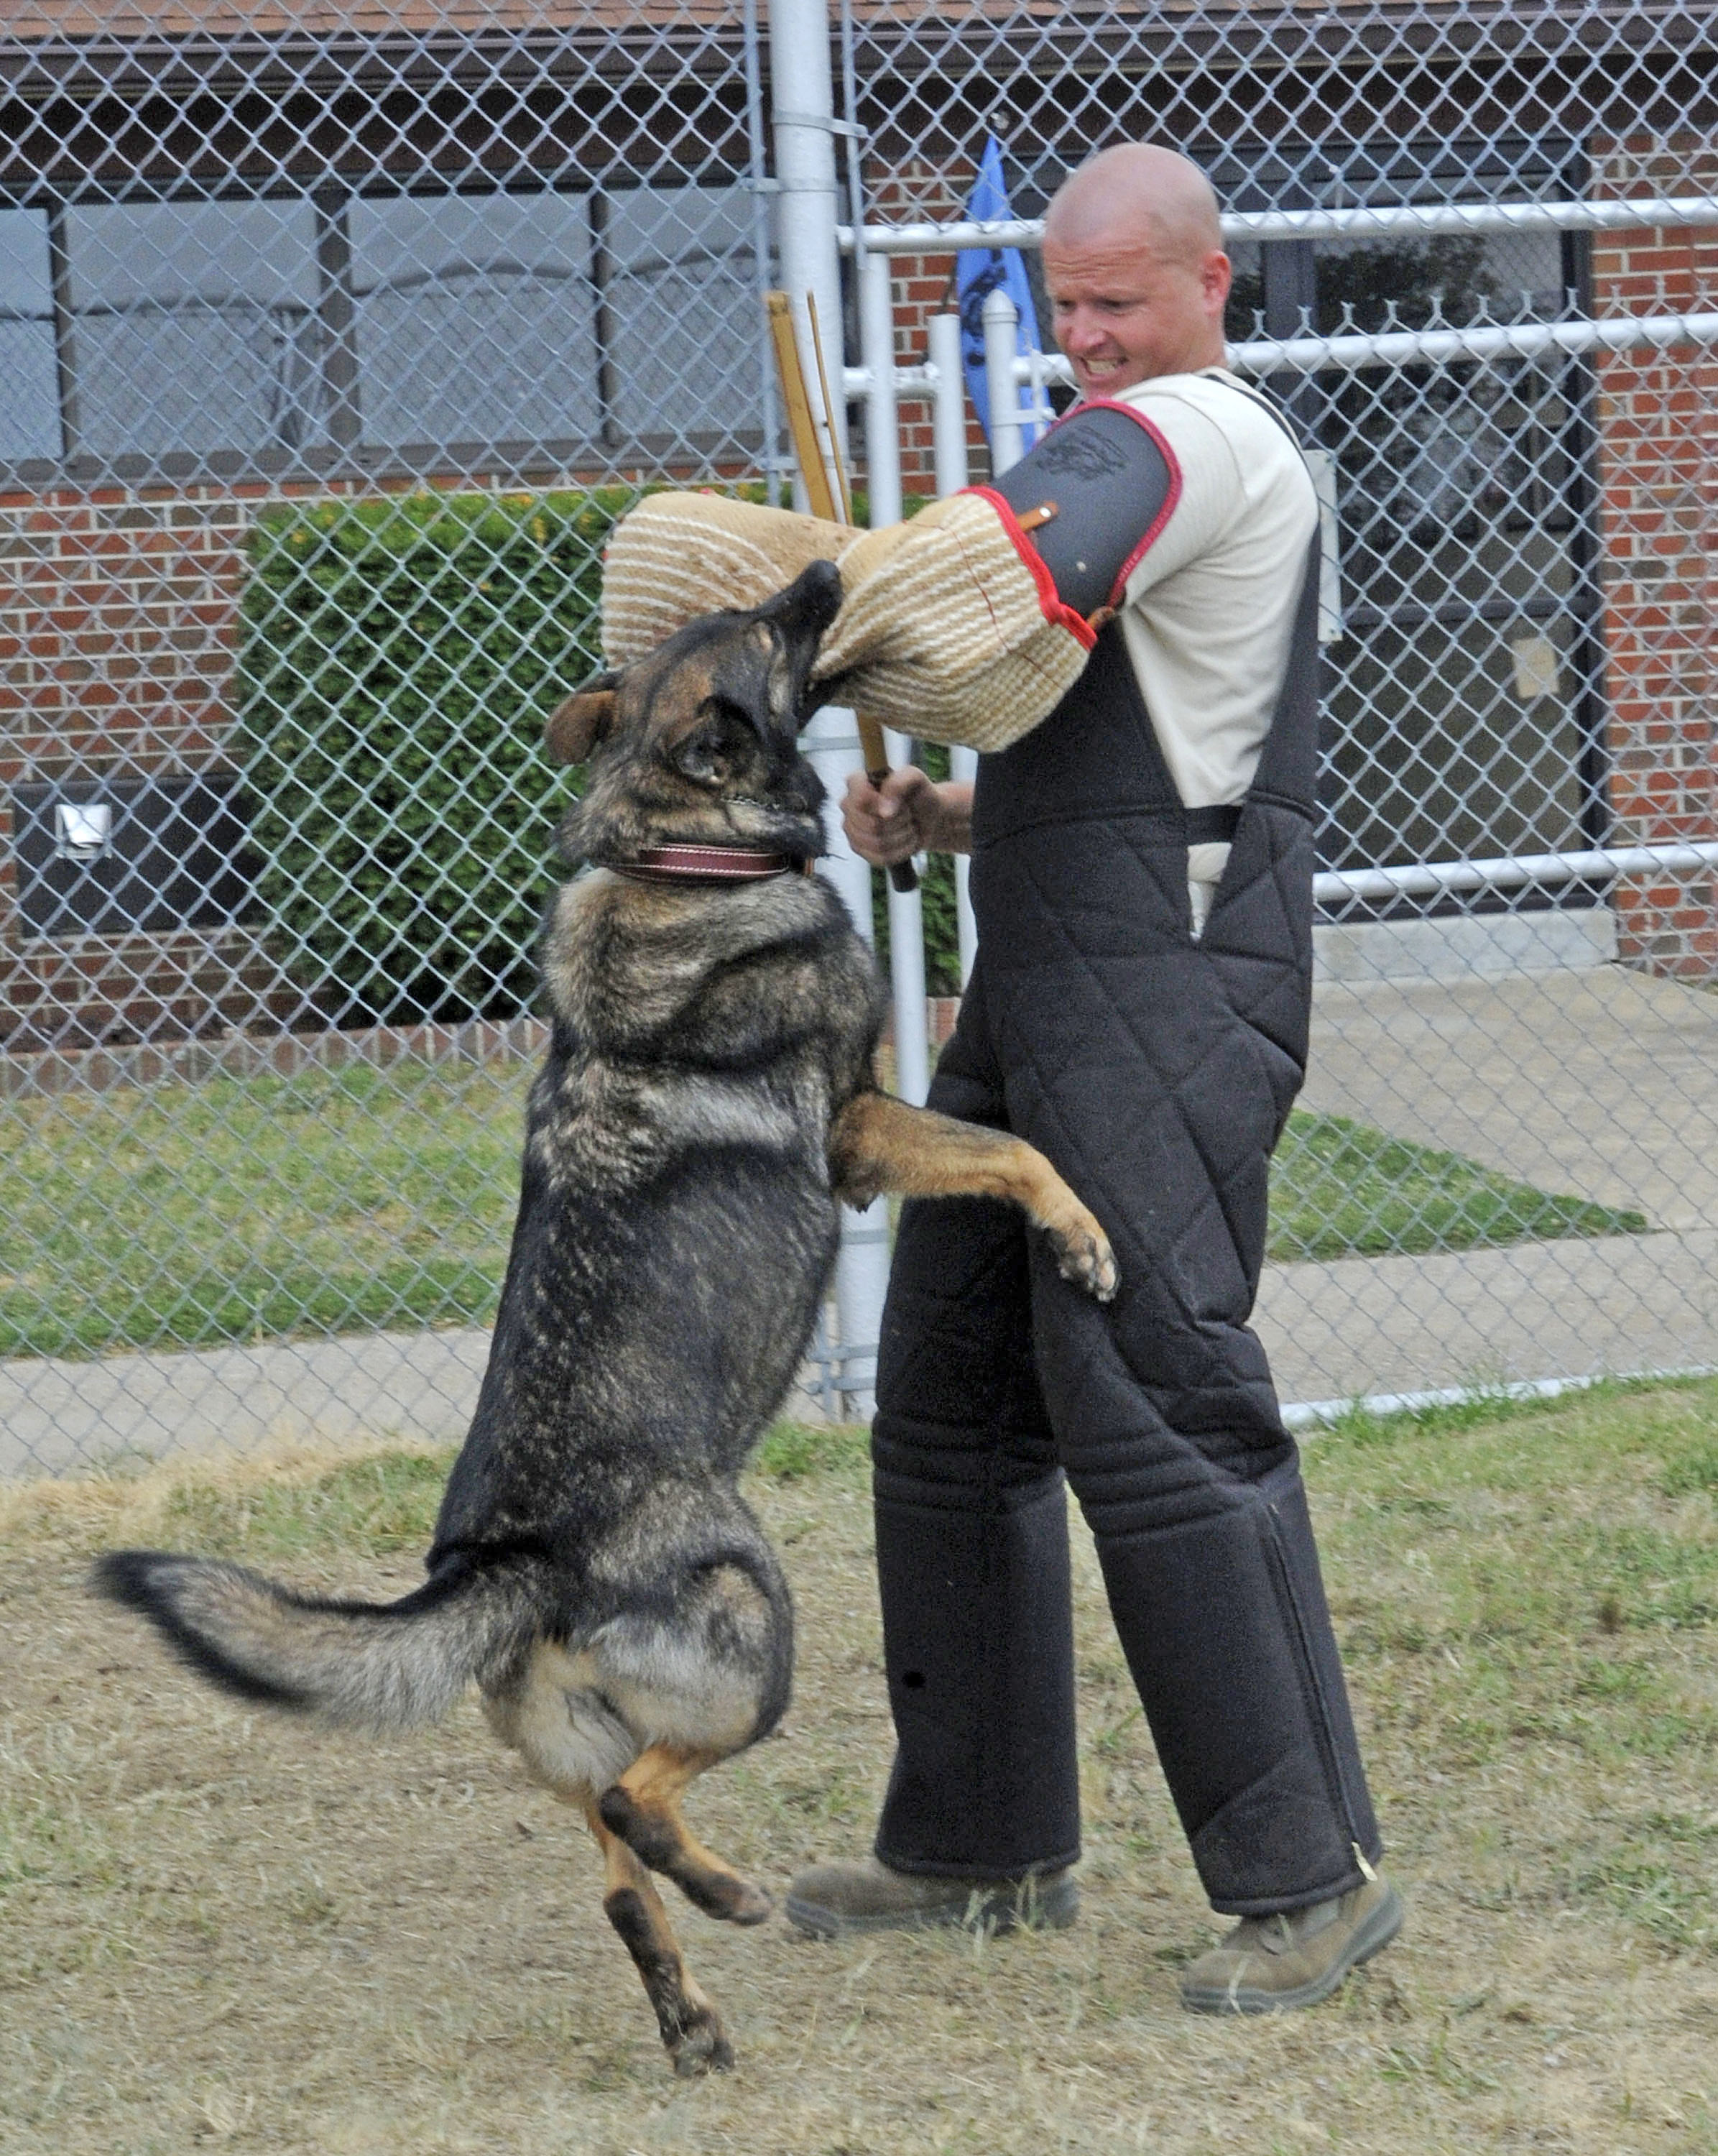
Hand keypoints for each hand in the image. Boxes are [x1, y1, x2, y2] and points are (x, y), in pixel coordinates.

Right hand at [840, 768, 972, 864]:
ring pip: (877, 843)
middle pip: (871, 825)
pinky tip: (904, 840)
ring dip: (901, 836)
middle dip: (898, 822)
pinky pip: (880, 857)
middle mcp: (848, 805)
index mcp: (857, 783)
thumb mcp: (915, 778)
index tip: (899, 803)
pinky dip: (900, 851)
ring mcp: (851, 829)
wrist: (928, 818)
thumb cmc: (919, 794)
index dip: (880, 805)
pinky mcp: (859, 849)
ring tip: (908, 826)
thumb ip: (899, 783)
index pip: (858, 798)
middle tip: (907, 813)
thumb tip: (884, 812)